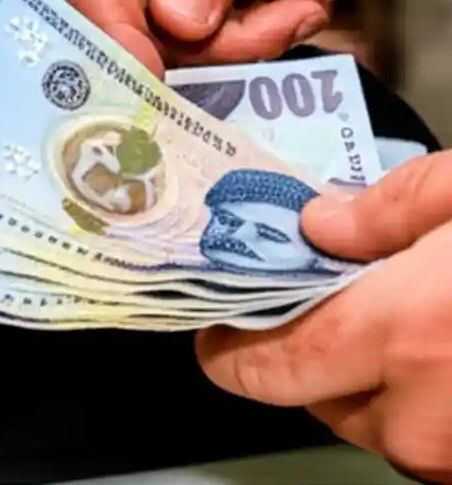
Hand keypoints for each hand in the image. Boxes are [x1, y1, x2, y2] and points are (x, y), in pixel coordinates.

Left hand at [196, 151, 451, 481]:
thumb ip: (391, 209)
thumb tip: (320, 224)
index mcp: (407, 337)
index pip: (268, 367)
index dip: (230, 348)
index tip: (216, 326)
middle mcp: (423, 417)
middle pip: (312, 396)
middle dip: (309, 349)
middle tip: (326, 300)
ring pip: (369, 423)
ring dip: (366, 378)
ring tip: (401, 318)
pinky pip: (422, 436)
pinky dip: (418, 398)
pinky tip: (438, 346)